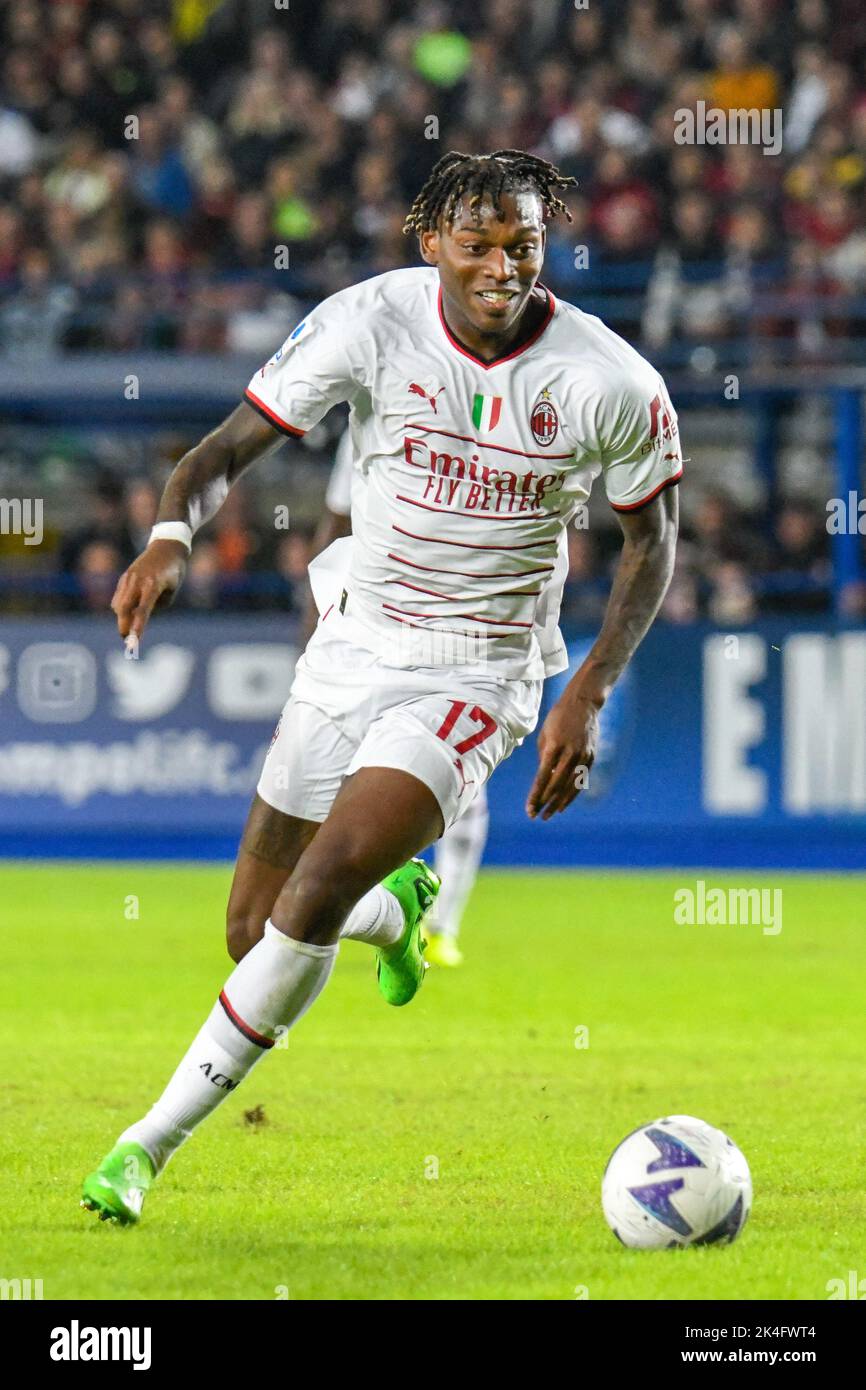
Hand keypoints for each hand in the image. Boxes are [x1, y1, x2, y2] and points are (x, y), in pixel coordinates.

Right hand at [110, 539, 187, 646]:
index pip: (143, 611)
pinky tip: (130, 611)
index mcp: (153, 585)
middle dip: (123, 626)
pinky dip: (122, 607)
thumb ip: (156, 605)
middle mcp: (137, 581)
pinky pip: (119, 597)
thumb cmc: (174, 571)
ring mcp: (128, 578)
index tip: (133, 642)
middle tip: (126, 639)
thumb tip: (138, 618)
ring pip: (118, 604)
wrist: (167, 547)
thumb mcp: (171, 591)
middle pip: (123, 609)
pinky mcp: (124, 577)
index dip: (137, 628)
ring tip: (131, 625)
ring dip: (122, 617)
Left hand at [526, 690, 600, 820]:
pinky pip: (580, 781)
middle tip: (535, 816)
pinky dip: (571, 795)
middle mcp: (570, 754)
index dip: (535, 795)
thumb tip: (542, 779)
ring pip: (570, 787)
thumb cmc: (558, 718)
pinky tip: (563, 805)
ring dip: (558, 803)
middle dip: (544, 803)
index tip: (529, 808)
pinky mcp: (591, 758)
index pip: (543, 777)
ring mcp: (582, 757)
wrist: (583, 704)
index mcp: (554, 746)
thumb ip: (543, 758)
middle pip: (556, 786)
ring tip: (548, 815)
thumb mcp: (544, 735)